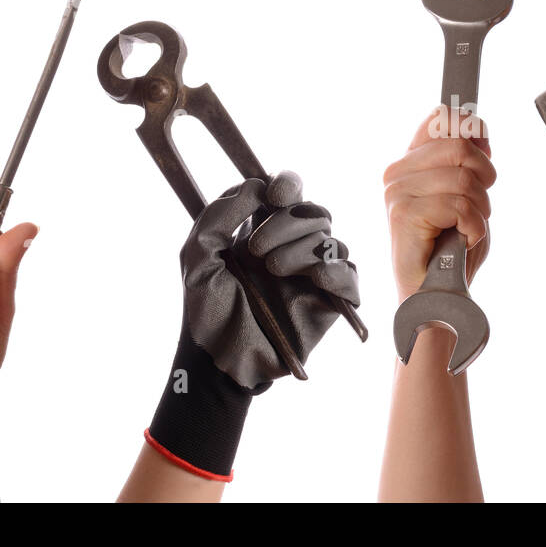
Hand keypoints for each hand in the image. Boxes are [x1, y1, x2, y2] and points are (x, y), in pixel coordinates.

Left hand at [182, 174, 358, 390]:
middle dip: (287, 223)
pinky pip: (349, 274)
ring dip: (303, 249)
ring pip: (331, 241)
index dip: (288, 185)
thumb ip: (218, 214)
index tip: (272, 197)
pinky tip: (316, 279)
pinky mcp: (331, 301)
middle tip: (257, 251)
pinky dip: (336, 271)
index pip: (290, 191)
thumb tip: (256, 185)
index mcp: (264, 230)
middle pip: (314, 212)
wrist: (219, 361)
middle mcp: (293, 247)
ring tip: (273, 271)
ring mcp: (314, 273)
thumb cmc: (206, 311)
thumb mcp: (196, 256)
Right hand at [384, 107, 494, 301]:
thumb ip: (471, 160)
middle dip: (484, 179)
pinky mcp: (404, 213)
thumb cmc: (451, 251)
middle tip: (476, 209)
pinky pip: (459, 205)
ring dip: (479, 210)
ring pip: (464, 179)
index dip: (473, 129)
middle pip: (460, 146)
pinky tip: (462, 241)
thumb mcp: (469, 195)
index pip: (442, 117)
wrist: (435, 297)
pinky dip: (473, 227)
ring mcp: (397, 192)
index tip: (484, 154)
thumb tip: (477, 128)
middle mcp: (398, 172)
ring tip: (465, 230)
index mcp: (411, 162)